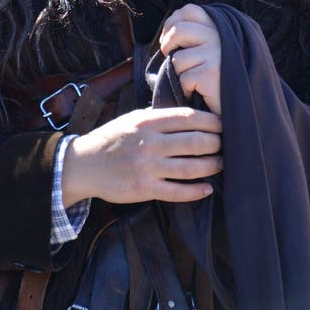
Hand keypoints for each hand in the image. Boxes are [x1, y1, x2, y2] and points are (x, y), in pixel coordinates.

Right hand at [62, 106, 221, 206]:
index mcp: (148, 121)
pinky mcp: (144, 189)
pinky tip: (207, 188)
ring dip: (211, 166)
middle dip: (215, 143)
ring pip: (190, 168)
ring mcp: (147, 167)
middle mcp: (150, 143)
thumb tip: (191, 117)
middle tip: (224, 144)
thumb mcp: (134, 118)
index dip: (211, 121)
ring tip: (220, 163)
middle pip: (195, 142)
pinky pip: (177, 192)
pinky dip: (196, 191)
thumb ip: (160, 117)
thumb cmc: (113, 138)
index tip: (222, 124)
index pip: (188, 118)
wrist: (85, 164)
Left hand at [160, 4, 221, 115]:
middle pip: (178, 30)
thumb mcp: (217, 50)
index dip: (173, 22)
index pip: (190, 10)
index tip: (170, 39)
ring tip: (195, 82)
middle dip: (167, 45)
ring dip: (180, 74)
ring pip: (177, 59)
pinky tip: (200, 93)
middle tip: (170, 57)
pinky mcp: (211, 73)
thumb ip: (201, 34)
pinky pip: (183, 78)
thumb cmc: (225, 80)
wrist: (245, 109)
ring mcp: (216, 53)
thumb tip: (171, 27)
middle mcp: (220, 36)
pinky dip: (186, 89)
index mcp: (222, 26)